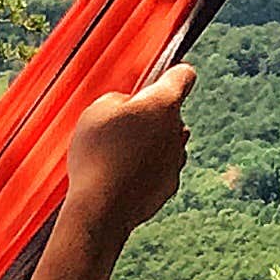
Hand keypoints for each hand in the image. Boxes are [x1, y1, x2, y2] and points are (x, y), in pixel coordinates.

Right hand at [65, 64, 192, 236]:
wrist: (101, 207)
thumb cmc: (98, 154)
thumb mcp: (96, 110)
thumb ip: (119, 98)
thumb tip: (127, 105)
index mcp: (163, 104)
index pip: (183, 75)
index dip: (171, 72)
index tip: (159, 77)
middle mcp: (178, 130)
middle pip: (170, 112)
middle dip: (150, 113)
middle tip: (119, 123)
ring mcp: (176, 160)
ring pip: (166, 141)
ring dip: (148, 142)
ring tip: (116, 153)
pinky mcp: (170, 185)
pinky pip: (160, 167)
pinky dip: (145, 168)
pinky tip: (120, 175)